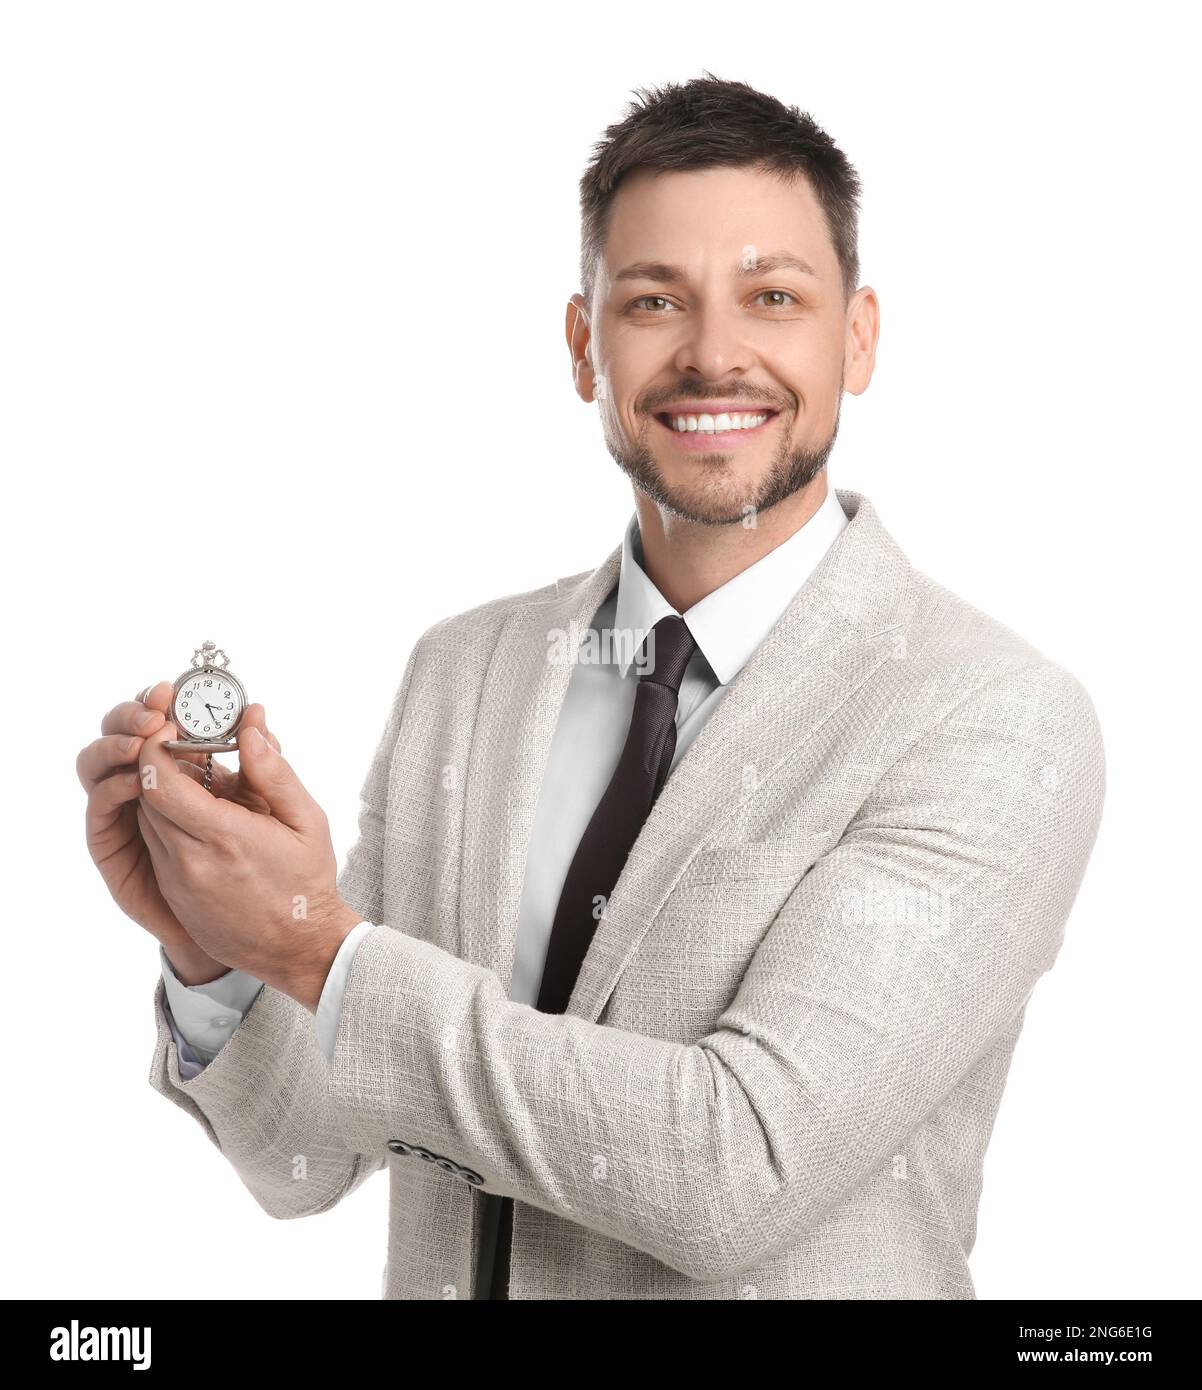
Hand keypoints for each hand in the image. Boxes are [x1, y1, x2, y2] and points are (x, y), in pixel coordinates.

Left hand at [135, 714, 359, 1010]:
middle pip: (146, 798)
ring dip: (164, 797)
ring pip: (148, 823)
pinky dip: (170, 825)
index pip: (159, 783)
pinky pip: (157, 848)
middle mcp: (190, 861)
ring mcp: (177, 882)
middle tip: (190, 749)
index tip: (171, 731)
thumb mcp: (306, 820)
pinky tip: (205, 823)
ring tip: (204, 787)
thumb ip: (274, 772)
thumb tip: (250, 728)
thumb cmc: (307, 881)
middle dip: (160, 767)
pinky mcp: (173, 895)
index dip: (155, 749)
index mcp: (225, 837)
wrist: (299, 947)